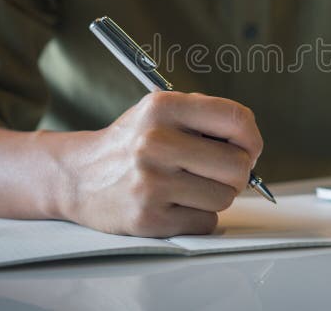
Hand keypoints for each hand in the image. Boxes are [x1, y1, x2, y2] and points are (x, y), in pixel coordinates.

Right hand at [62, 92, 262, 236]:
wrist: (77, 176)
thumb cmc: (132, 143)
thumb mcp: (161, 112)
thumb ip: (207, 119)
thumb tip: (252, 147)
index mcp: (163, 107)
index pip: (237, 119)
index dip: (252, 138)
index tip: (248, 148)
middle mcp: (155, 142)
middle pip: (238, 165)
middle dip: (237, 172)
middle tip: (216, 172)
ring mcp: (150, 182)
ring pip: (225, 197)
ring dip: (215, 196)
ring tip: (188, 186)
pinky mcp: (148, 219)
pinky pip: (206, 222)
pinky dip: (198, 217)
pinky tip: (175, 204)